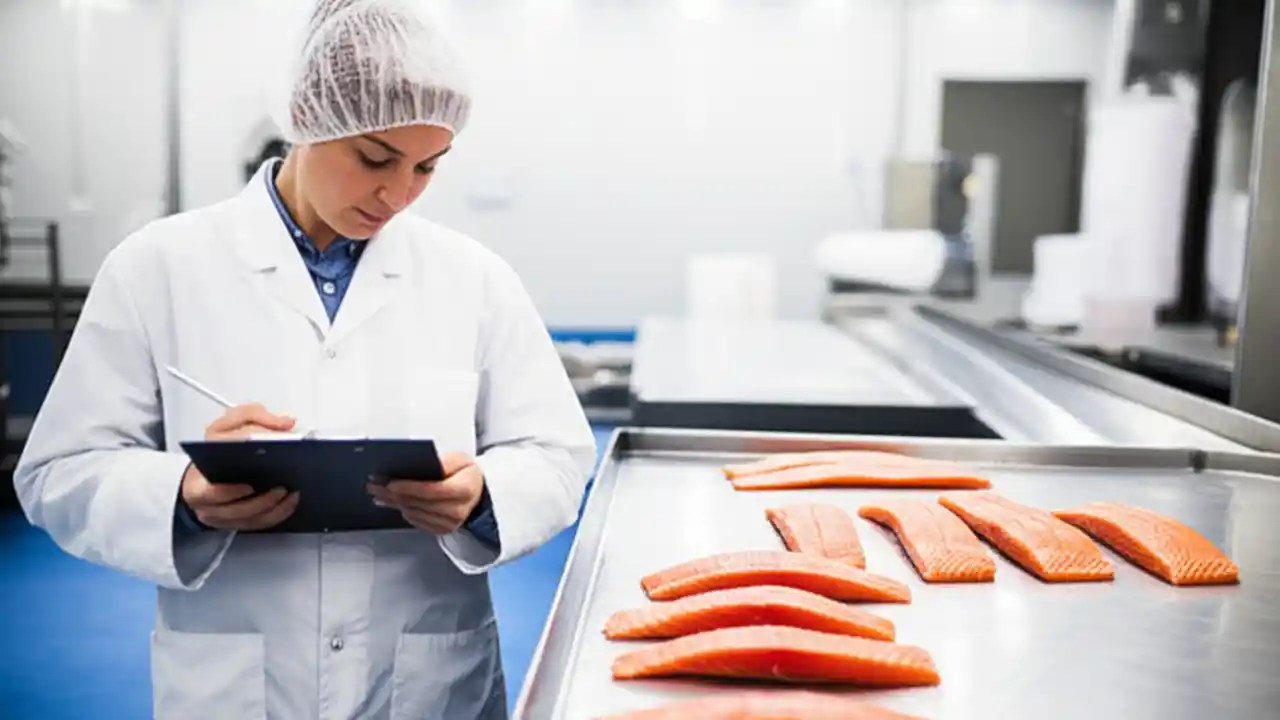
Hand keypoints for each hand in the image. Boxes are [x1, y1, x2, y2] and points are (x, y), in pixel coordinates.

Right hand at [180, 404, 300, 530]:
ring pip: (247, 520)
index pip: (212, 490)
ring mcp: (217, 514)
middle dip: (261, 500)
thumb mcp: (229, 422)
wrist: (203, 467)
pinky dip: (275, 515)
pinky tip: (290, 502)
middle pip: (234, 509)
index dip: (232, 491)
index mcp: (199, 474)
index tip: (251, 484)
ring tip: (291, 493)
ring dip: (272, 509)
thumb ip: (255, 415)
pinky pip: (255, 525)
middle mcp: (205, 499)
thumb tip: (284, 423)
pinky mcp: (231, 522)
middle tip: (282, 488)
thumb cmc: (216, 447)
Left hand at [367, 452, 484, 534]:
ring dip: (394, 503)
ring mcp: (450, 523)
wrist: (478, 492)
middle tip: (376, 485)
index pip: (432, 490)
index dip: (409, 488)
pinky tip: (393, 502)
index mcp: (465, 489)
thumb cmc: (467, 474)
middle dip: (394, 494)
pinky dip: (403, 510)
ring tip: (380, 492)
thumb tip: (420, 464)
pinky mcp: (441, 530)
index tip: (391, 483)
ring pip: (414, 513)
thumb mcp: (460, 459)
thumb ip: (442, 462)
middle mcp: (458, 510)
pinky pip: (416, 521)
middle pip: (419, 503)